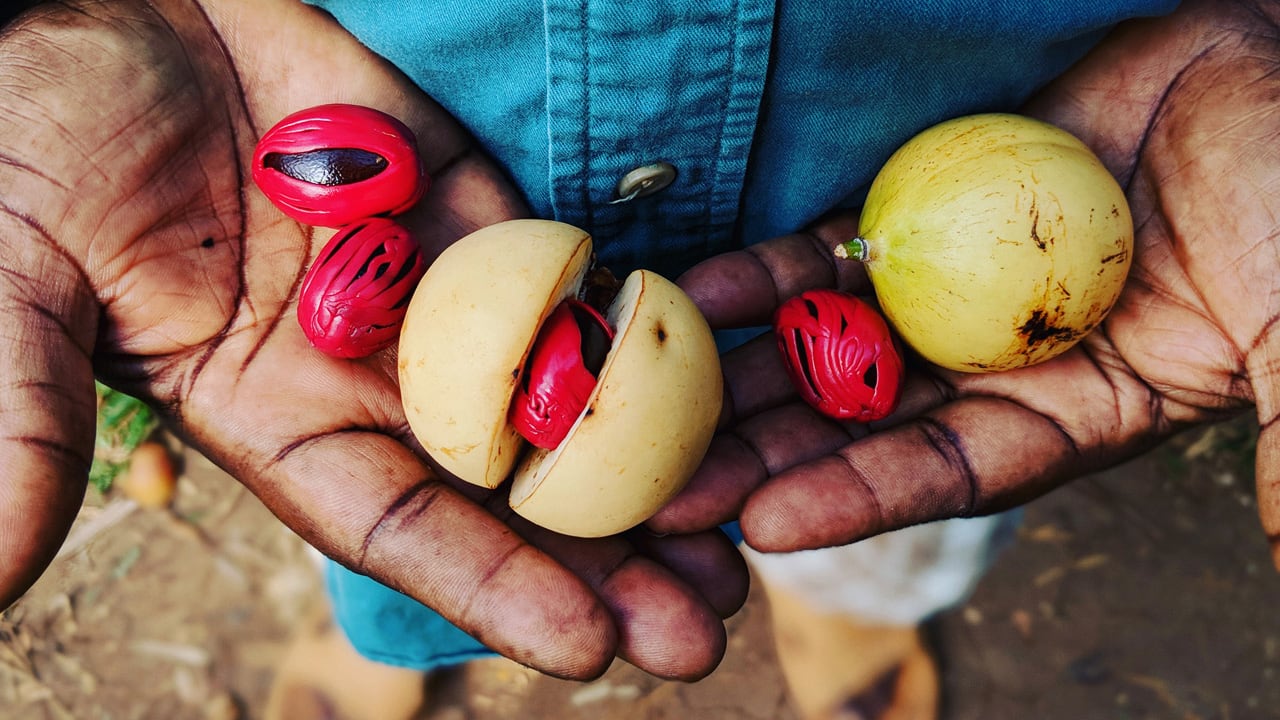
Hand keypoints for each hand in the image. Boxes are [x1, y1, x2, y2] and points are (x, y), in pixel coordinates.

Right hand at [0, 0, 745, 679]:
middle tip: (710, 622)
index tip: (591, 650)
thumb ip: (23, 414)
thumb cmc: (33, 144)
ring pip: (561, 390)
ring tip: (745, 523)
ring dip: (652, 455)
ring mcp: (436, 287)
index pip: (404, 525)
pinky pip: (568, 270)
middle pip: (511, 483)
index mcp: (279, 417)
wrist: (109, 17)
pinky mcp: (476, 206)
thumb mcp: (14, 280)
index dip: (494, 587)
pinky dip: (639, 319)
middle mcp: (376, 370)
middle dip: (608, 554)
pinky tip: (722, 371)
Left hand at [656, 0, 1279, 566]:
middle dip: (765, 455)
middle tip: (667, 487)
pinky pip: (831, 247)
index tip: (767, 526)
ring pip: (828, 341)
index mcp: (1069, 411)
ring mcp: (950, 285)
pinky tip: (698, 293)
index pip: (947, 473)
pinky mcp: (925, 208)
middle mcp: (993, 359)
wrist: (1271, 71)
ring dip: (743, 371)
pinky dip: (766, 273)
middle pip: (861, 421)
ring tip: (654, 397)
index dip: (857, 501)